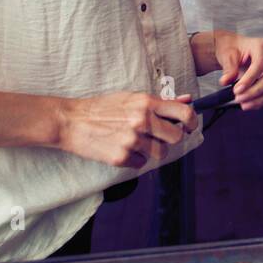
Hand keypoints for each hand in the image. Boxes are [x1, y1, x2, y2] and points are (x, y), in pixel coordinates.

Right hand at [56, 91, 198, 168]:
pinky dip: (136, 160)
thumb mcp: (131, 97)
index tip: (190, 127)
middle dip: (171, 139)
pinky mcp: (121, 157)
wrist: (71, 121)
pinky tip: (124, 149)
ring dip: (153, 150)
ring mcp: (132, 140)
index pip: (184, 113)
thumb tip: (186, 100)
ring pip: (160, 153)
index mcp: (146, 103)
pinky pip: (141, 164)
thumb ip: (160, 101)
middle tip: (160, 136)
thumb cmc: (101, 107)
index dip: (192, 122)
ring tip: (138, 142)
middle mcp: (142, 121)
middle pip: (175, 137)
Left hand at [212, 30, 262, 109]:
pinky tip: (251, 104)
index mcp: (261, 46)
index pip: (259, 64)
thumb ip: (228, 68)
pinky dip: (262, 100)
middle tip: (239, 98)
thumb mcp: (227, 55)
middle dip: (256, 91)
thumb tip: (225, 81)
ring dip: (260, 99)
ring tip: (244, 105)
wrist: (234, 50)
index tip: (237, 90)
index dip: (249, 79)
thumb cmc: (232, 49)